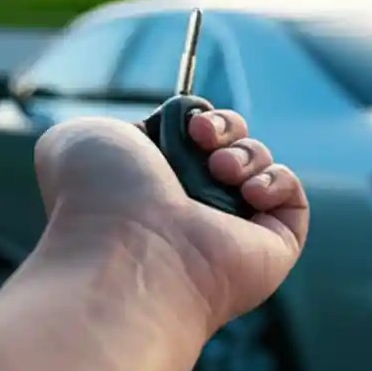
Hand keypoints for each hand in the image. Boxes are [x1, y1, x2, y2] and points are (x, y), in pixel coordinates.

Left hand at [33, 112, 308, 330]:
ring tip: (220, 170)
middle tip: (203, 137)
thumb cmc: (97, 200)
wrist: (129, 251)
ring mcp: (234, 232)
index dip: (198, 119)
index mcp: (153, 188)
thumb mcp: (79, 140)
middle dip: (226, 127)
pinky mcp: (273, 247)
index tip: (187, 121)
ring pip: (262, 165)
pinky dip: (276, 180)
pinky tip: (249, 192)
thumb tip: (137, 135)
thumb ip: (107, 127)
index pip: (194, 140)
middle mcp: (194, 212)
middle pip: (233, 145)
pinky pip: (292, 198)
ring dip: (246, 153)